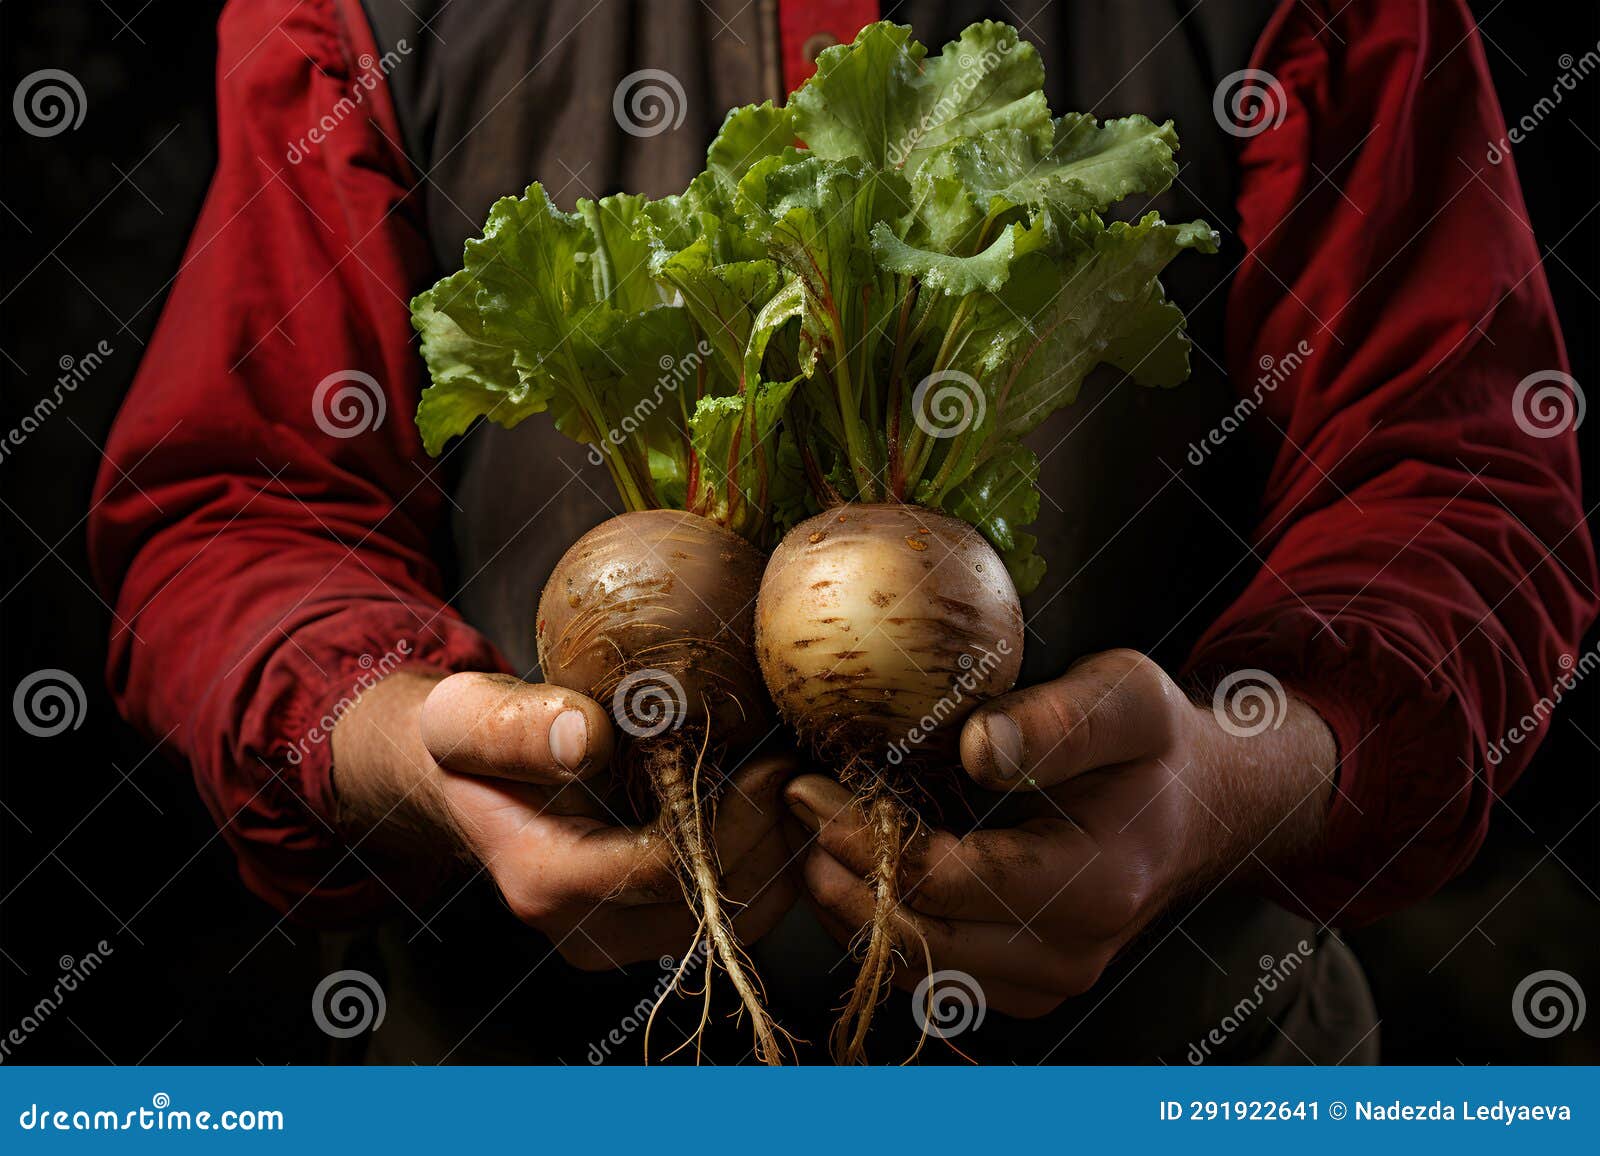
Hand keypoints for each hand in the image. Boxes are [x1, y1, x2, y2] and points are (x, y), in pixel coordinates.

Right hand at [333, 670, 797, 970]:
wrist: (458, 781)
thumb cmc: (466, 741)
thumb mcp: (468, 716)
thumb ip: (517, 727)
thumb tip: (585, 737)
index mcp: (545, 881)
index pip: (666, 872)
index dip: (733, 818)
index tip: (771, 758)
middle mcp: (584, 930)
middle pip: (711, 907)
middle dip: (769, 839)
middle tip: (797, 768)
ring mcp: (616, 939)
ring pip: (730, 924)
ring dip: (776, 859)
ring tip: (792, 787)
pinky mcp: (642, 930)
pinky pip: (726, 919)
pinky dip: (764, 870)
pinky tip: (774, 813)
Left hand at [784, 649, 1335, 1017]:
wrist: (1201, 806)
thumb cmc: (1157, 742)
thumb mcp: (1127, 697)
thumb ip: (1056, 722)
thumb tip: (978, 747)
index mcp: (1095, 883)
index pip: (947, 882)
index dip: (866, 839)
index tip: (809, 785)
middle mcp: (1072, 953)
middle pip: (920, 939)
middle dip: (841, 877)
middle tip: (795, 810)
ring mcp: (1051, 981)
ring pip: (918, 969)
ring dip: (852, 909)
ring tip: (808, 838)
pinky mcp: (1027, 985)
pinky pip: (936, 975)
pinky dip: (885, 927)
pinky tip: (854, 870)